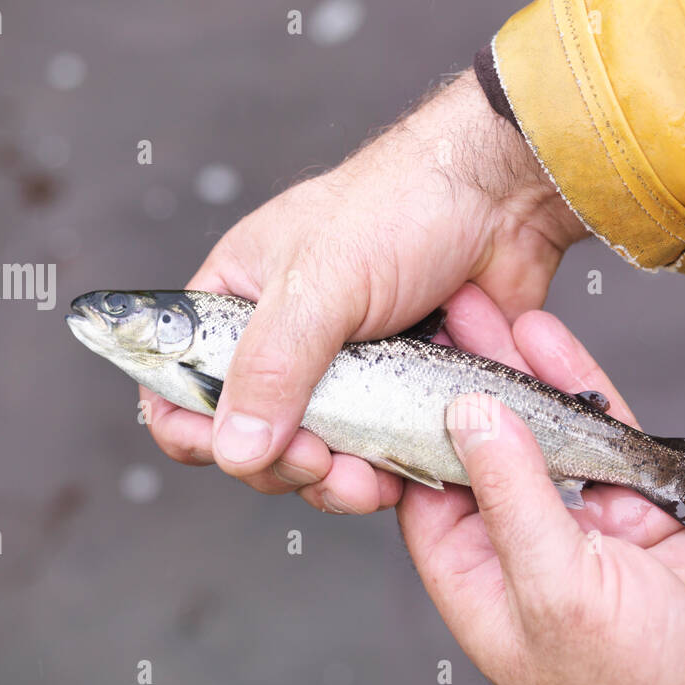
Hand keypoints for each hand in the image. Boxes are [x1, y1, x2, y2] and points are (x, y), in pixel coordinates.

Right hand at [146, 70, 584, 514]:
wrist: (504, 200)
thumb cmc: (402, 207)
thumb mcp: (321, 282)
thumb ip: (272, 367)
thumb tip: (234, 449)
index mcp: (237, 304)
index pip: (180, 384)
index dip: (193, 428)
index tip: (232, 454)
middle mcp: (283, 346)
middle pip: (250, 440)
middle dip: (280, 466)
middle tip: (317, 462)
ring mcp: (343, 376)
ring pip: (314, 462)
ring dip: (333, 484)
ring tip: (364, 479)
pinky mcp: (396, 398)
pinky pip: (374, 460)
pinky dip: (381, 477)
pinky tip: (399, 475)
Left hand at [397, 286, 684, 684]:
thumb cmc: (639, 683)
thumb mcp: (556, 589)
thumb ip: (512, 497)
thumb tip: (470, 418)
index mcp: (482, 586)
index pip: (428, 498)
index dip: (415, 434)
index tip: (403, 371)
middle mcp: (525, 552)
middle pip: (485, 456)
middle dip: (467, 387)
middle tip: (446, 317)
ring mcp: (584, 526)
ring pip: (544, 435)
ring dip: (520, 376)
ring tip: (489, 308)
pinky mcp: (638, 507)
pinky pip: (602, 434)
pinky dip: (580, 386)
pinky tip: (549, 339)